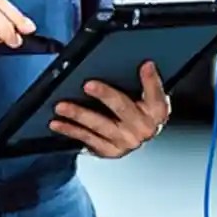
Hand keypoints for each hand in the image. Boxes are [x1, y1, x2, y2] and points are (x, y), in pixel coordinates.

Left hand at [49, 61, 171, 158]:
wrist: (144, 137)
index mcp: (157, 111)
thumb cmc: (146, 112)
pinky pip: (88, 140)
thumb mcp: (152, 95)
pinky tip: (59, 124)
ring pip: (99, 126)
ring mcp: (126, 142)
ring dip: (79, 116)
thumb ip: (149, 82)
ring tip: (62, 107)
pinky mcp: (111, 151)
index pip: (156, 93)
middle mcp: (143, 128)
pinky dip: (72, 131)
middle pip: (122, 108)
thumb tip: (145, 64)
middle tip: (88, 86)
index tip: (145, 66)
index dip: (151, 80)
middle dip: (105, 96)